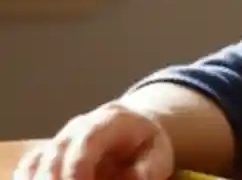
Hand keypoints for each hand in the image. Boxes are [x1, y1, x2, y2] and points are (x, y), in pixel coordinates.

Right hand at [14, 102, 173, 179]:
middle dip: (54, 179)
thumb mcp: (159, 150)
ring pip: (36, 162)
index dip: (78, 166)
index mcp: (109, 121)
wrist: (130, 125)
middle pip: (55, 153)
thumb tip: (133, 179)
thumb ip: (150, 166)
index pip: (87, 141)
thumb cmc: (145, 141)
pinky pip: (29, 169)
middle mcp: (77, 129)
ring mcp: (58, 141)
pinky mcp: (46, 156)